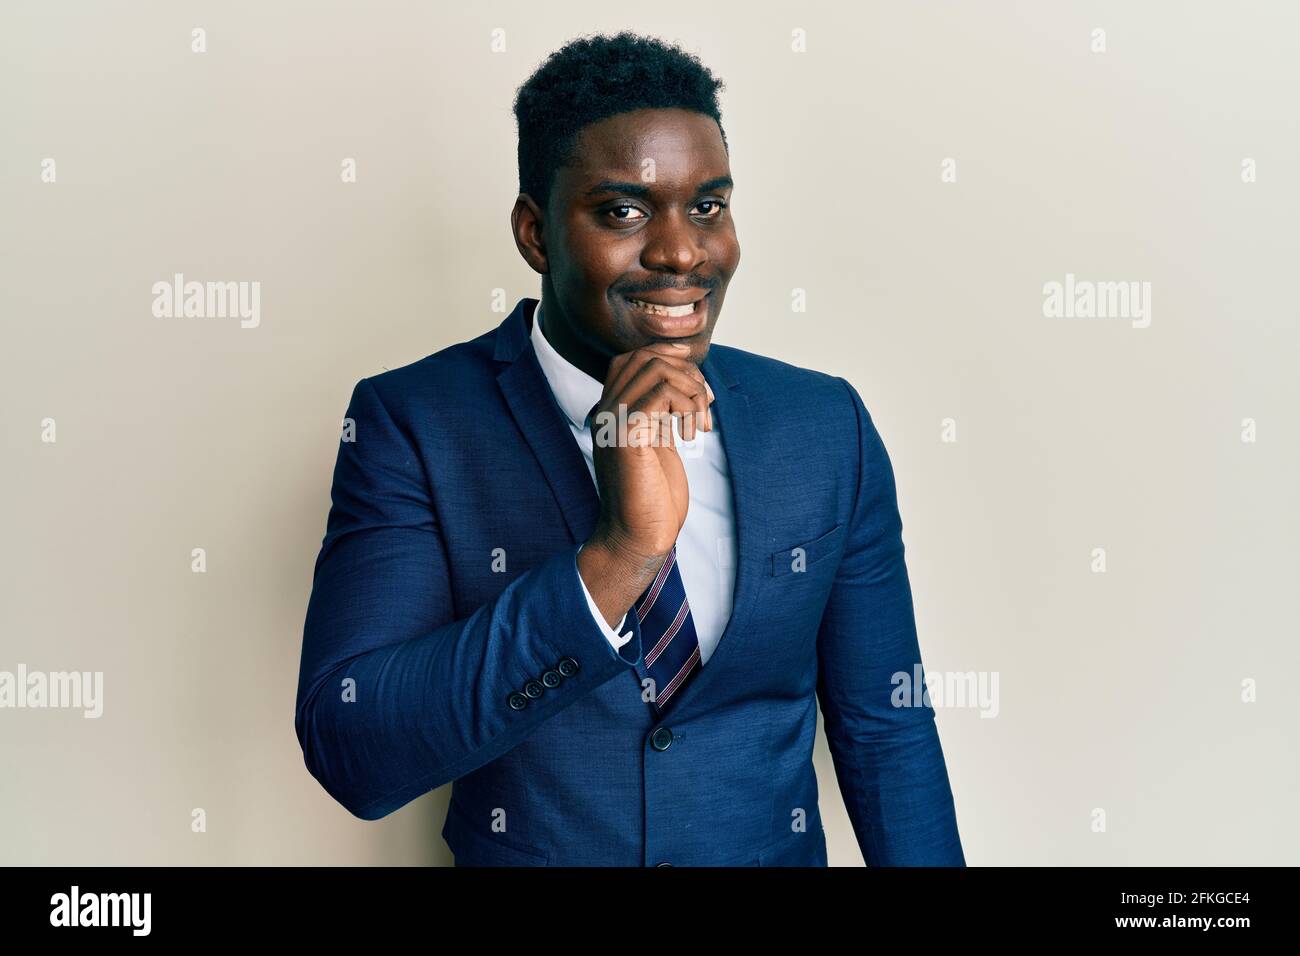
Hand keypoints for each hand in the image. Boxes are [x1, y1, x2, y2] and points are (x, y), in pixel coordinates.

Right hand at [577, 342, 714, 626]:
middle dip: (686, 373)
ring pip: (655, 369)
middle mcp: (606, 411)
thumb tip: (689, 380)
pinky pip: (660, 394)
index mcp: (612, 412)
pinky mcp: (626, 436)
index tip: (697, 387)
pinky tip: (689, 434)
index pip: (634, 358)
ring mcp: (612, 422)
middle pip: (645, 357)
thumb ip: (662, 413)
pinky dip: (685, 406)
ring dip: (690, 390)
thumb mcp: (659, 444)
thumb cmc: (653, 497)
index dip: (670, 360)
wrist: (638, 536)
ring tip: (698, 422)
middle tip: (703, 405)